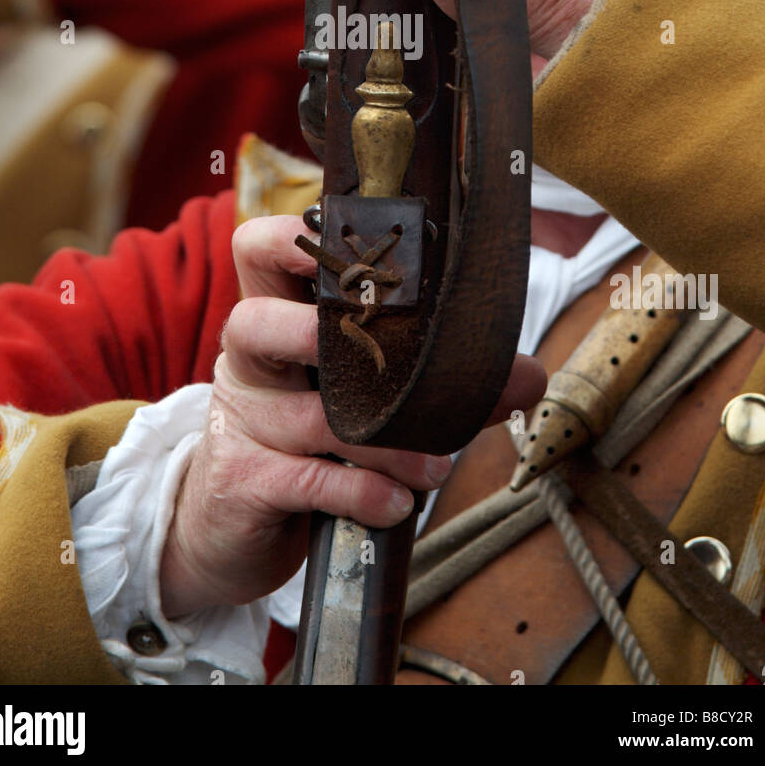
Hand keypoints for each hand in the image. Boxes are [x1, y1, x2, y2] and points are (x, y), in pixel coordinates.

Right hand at [159, 214, 545, 614]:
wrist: (235, 528)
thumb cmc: (310, 440)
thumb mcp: (360, 395)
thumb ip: (436, 379)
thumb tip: (529, 377)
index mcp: (272, 314)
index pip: (259, 249)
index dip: (291, 237)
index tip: (351, 248)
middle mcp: (248, 360)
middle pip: (253, 320)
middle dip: (318, 334)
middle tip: (385, 356)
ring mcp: (240, 420)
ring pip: (310, 417)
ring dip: (382, 444)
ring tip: (435, 467)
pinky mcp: (243, 481)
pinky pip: (306, 479)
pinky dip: (361, 492)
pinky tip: (396, 505)